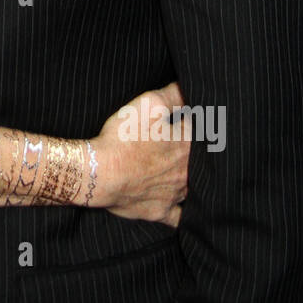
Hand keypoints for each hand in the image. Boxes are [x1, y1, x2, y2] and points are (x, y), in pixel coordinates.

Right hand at [89, 82, 190, 226]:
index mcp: (188, 144)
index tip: (190, 116)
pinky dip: (184, 212)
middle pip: (204, 161)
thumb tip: (190, 87)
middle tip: (189, 143)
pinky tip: (186, 209)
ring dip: (196, 178)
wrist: (99, 173)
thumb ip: (173, 94)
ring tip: (189, 170)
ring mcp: (176, 194)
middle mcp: (188, 172)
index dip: (197, 121)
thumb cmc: (123, 138)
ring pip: (195, 187)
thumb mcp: (148, 104)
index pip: (203, 129)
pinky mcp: (161, 210)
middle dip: (201, 151)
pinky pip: (180, 216)